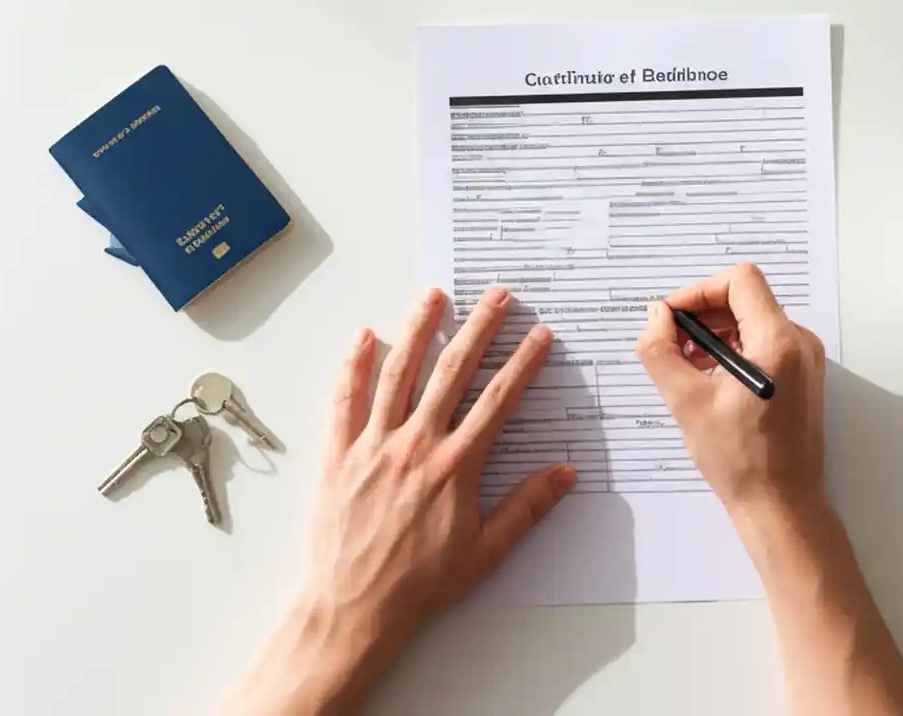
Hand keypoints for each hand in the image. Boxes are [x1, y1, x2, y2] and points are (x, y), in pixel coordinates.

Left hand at [309, 285, 575, 630]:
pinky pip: (346, 399)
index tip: (539, 336)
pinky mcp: (338, 454)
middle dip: (479, 328)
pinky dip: (354, 365)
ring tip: (433, 296)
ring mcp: (373, 445)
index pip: (498, 400)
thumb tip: (564, 472)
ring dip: (418, 329)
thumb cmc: (420, 584)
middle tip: (496, 296)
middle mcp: (415, 445)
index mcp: (455, 466)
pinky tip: (364, 337)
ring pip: (398, 373)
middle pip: (452, 372)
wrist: (353, 607)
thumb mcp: (486, 551)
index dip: (522, 363)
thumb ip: (526, 507)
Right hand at [635, 263, 826, 517]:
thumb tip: (655, 318)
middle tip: (671, 343)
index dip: (698, 291)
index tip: (672, 318)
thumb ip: (662, 352)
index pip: (739, 280)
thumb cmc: (738, 459)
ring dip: (716, 334)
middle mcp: (799, 343)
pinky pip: (764, 344)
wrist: (780, 504)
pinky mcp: (802, 377)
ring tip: (686, 365)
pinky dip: (733, 351)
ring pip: (754, 321)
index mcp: (778, 342)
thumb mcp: (686, 403)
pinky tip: (709, 380)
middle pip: (746, 298)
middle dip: (703, 314)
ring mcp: (805, 360)